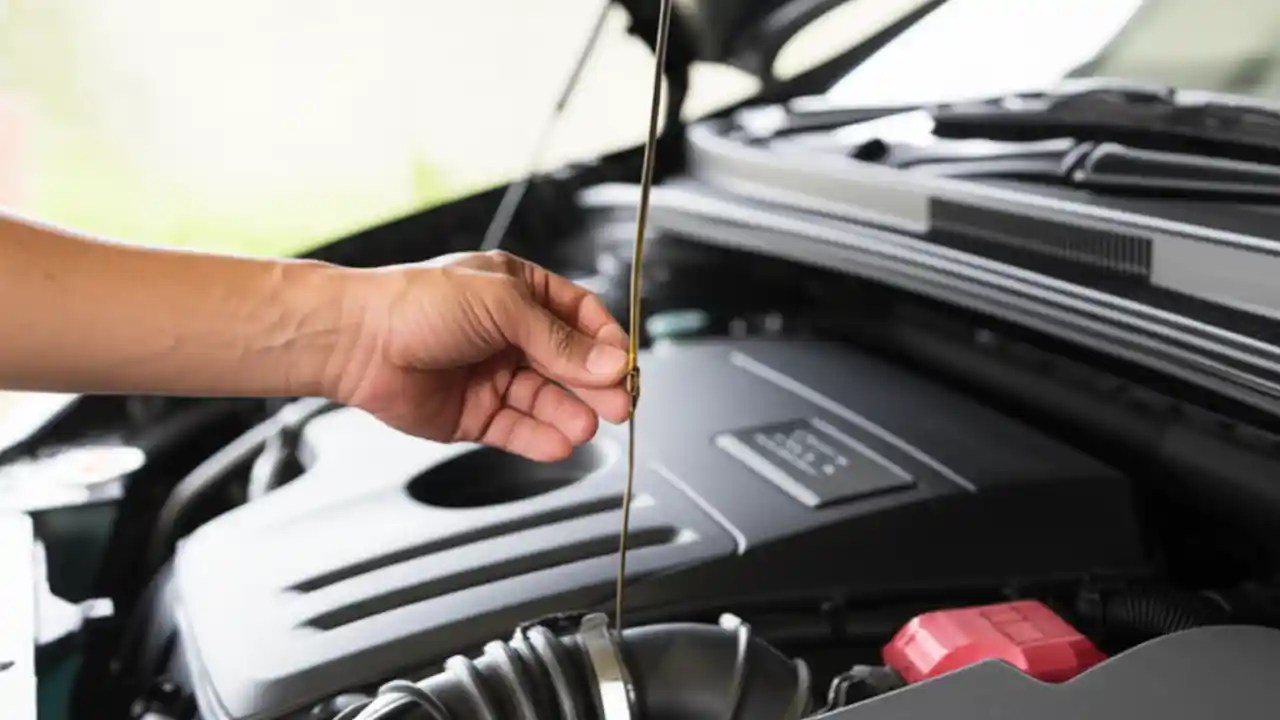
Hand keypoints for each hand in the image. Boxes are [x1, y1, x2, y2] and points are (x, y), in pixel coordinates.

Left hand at [328, 251, 630, 460]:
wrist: (357, 341)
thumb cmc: (415, 304)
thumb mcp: (501, 305)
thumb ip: (558, 339)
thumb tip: (608, 361)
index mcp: (519, 293)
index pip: (580, 318)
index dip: (606, 343)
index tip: (625, 367)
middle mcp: (509, 334)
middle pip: (569, 364)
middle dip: (595, 385)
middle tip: (619, 405)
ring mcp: (493, 376)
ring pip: (546, 400)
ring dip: (570, 413)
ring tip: (586, 426)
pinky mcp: (476, 414)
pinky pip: (518, 429)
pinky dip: (541, 438)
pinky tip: (560, 443)